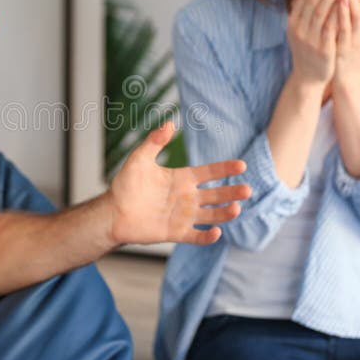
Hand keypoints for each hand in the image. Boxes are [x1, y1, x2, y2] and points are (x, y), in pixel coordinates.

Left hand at [107, 122, 249, 245]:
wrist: (112, 212)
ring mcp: (183, 216)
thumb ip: (155, 142)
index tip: (242, 165)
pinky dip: (207, 236)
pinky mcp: (176, 233)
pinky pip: (196, 235)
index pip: (209, 173)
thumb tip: (169, 123)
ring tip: (236, 209)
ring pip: (211, 215)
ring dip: (225, 213)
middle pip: (216, 195)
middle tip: (247, 190)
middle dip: (232, 192)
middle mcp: (187, 197)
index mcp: (182, 179)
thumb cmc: (125, 185)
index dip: (225, 169)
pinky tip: (216, 232)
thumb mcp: (139, 159)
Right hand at [288, 0, 343, 87]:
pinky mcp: (322, 49)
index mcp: (293, 22)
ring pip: (321, 12)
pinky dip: (337, 13)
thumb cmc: (307, 49)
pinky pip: (330, 27)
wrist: (308, 76)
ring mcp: (309, 39)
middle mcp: (299, 29)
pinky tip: (345, 0)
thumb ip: (299, 8)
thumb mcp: (300, 28)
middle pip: (313, 1)